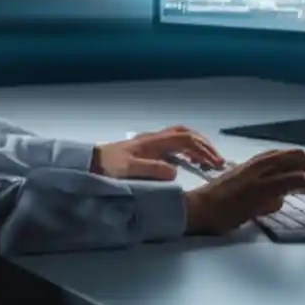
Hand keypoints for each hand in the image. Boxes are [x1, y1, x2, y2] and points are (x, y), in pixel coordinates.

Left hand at [91, 126, 225, 180]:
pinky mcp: (145, 149)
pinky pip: (172, 144)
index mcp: (152, 142)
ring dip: (196, 146)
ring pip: (180, 136)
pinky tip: (187, 162)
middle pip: (185, 134)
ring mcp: (149, 143)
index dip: (203, 150)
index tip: (215, 163)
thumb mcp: (128, 170)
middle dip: (204, 145)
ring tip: (208, 160)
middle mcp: (153, 139)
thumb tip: (176, 171)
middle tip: (218, 160)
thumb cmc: (106, 167)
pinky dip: (186, 149)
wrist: (87, 164)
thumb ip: (151, 169)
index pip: (185, 139)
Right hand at [183, 148, 304, 234]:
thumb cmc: (216, 207)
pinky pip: (301, 181)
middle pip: (301, 156)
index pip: (290, 157)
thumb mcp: (246, 198)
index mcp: (256, 163)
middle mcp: (261, 163)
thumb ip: (265, 197)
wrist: (198, 210)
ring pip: (304, 166)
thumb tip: (280, 201)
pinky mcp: (266, 186)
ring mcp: (264, 173)